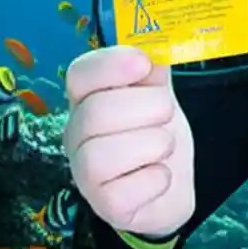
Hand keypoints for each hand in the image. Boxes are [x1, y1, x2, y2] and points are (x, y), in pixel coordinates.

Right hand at [62, 46, 195, 236]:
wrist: (170, 186)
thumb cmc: (156, 133)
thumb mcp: (158, 95)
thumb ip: (155, 70)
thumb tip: (156, 42)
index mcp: (88, 100)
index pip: (78, 74)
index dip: (110, 65)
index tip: (144, 65)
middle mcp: (77, 135)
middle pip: (96, 112)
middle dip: (146, 108)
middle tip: (166, 115)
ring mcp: (85, 174)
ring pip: (102, 155)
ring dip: (152, 145)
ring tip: (164, 147)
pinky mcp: (106, 206)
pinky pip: (126, 191)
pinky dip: (154, 179)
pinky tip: (160, 175)